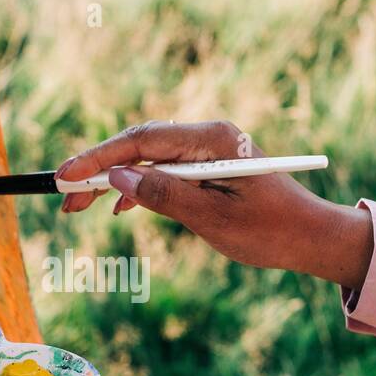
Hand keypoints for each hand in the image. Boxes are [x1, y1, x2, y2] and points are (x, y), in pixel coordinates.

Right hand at [58, 120, 373, 288]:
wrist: (312, 238)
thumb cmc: (271, 232)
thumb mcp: (212, 219)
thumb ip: (164, 195)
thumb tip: (117, 178)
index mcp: (214, 140)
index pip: (143, 140)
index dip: (99, 158)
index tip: (66, 176)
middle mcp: (210, 136)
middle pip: (140, 146)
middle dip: (98, 169)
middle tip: (63, 196)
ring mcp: (209, 151)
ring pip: (148, 159)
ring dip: (114, 180)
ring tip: (79, 206)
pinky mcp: (209, 168)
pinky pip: (164, 170)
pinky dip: (139, 186)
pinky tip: (119, 206)